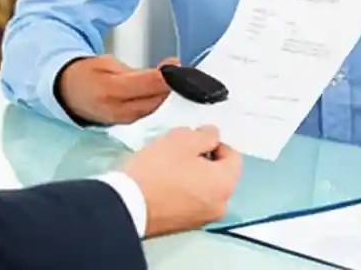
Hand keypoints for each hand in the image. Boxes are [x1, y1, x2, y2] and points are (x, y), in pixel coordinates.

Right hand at [58, 55, 178, 124]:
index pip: (144, 85)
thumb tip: (167, 71)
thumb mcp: (108, 63)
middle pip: (152, 100)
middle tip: (181, 72)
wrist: (67, 93)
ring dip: (165, 95)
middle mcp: (115, 109)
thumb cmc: (86, 74)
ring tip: (174, 80)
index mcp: (108, 89)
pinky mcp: (125, 125)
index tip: (177, 67)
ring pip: (152, 108)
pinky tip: (161, 93)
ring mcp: (120, 120)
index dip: (164, 77)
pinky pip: (147, 113)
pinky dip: (156, 102)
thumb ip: (138, 71)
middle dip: (169, 86)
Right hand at [122, 125, 243, 237]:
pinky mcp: (184, 225)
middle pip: (219, 173)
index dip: (213, 142)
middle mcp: (220, 205)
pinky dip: (182, 191)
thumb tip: (212, 135)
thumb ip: (205, 134)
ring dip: (192, 175)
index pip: (233, 155)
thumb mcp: (182, 139)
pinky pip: (191, 202)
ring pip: (205, 188)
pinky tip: (162, 183)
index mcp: (225, 183)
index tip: (194, 140)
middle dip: (203, 160)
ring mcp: (202, 218)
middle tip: (179, 152)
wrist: (128, 205)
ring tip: (167, 167)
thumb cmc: (156, 172)